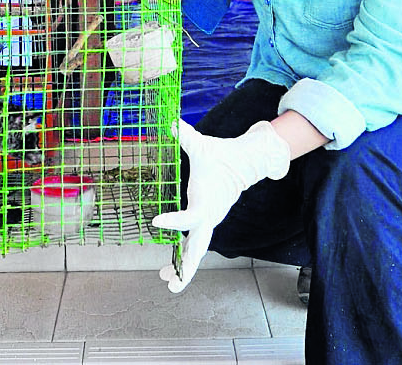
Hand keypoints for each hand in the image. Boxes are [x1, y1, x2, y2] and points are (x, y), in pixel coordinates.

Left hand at [151, 120, 290, 292]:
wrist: (245, 163)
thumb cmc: (221, 155)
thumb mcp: (202, 145)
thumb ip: (186, 135)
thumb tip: (170, 121)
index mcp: (206, 203)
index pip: (189, 218)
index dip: (173, 221)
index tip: (156, 222)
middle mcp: (208, 217)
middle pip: (197, 249)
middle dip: (184, 267)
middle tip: (170, 281)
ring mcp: (209, 223)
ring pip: (196, 251)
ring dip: (183, 267)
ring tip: (166, 280)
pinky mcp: (207, 223)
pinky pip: (195, 244)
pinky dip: (185, 257)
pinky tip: (170, 267)